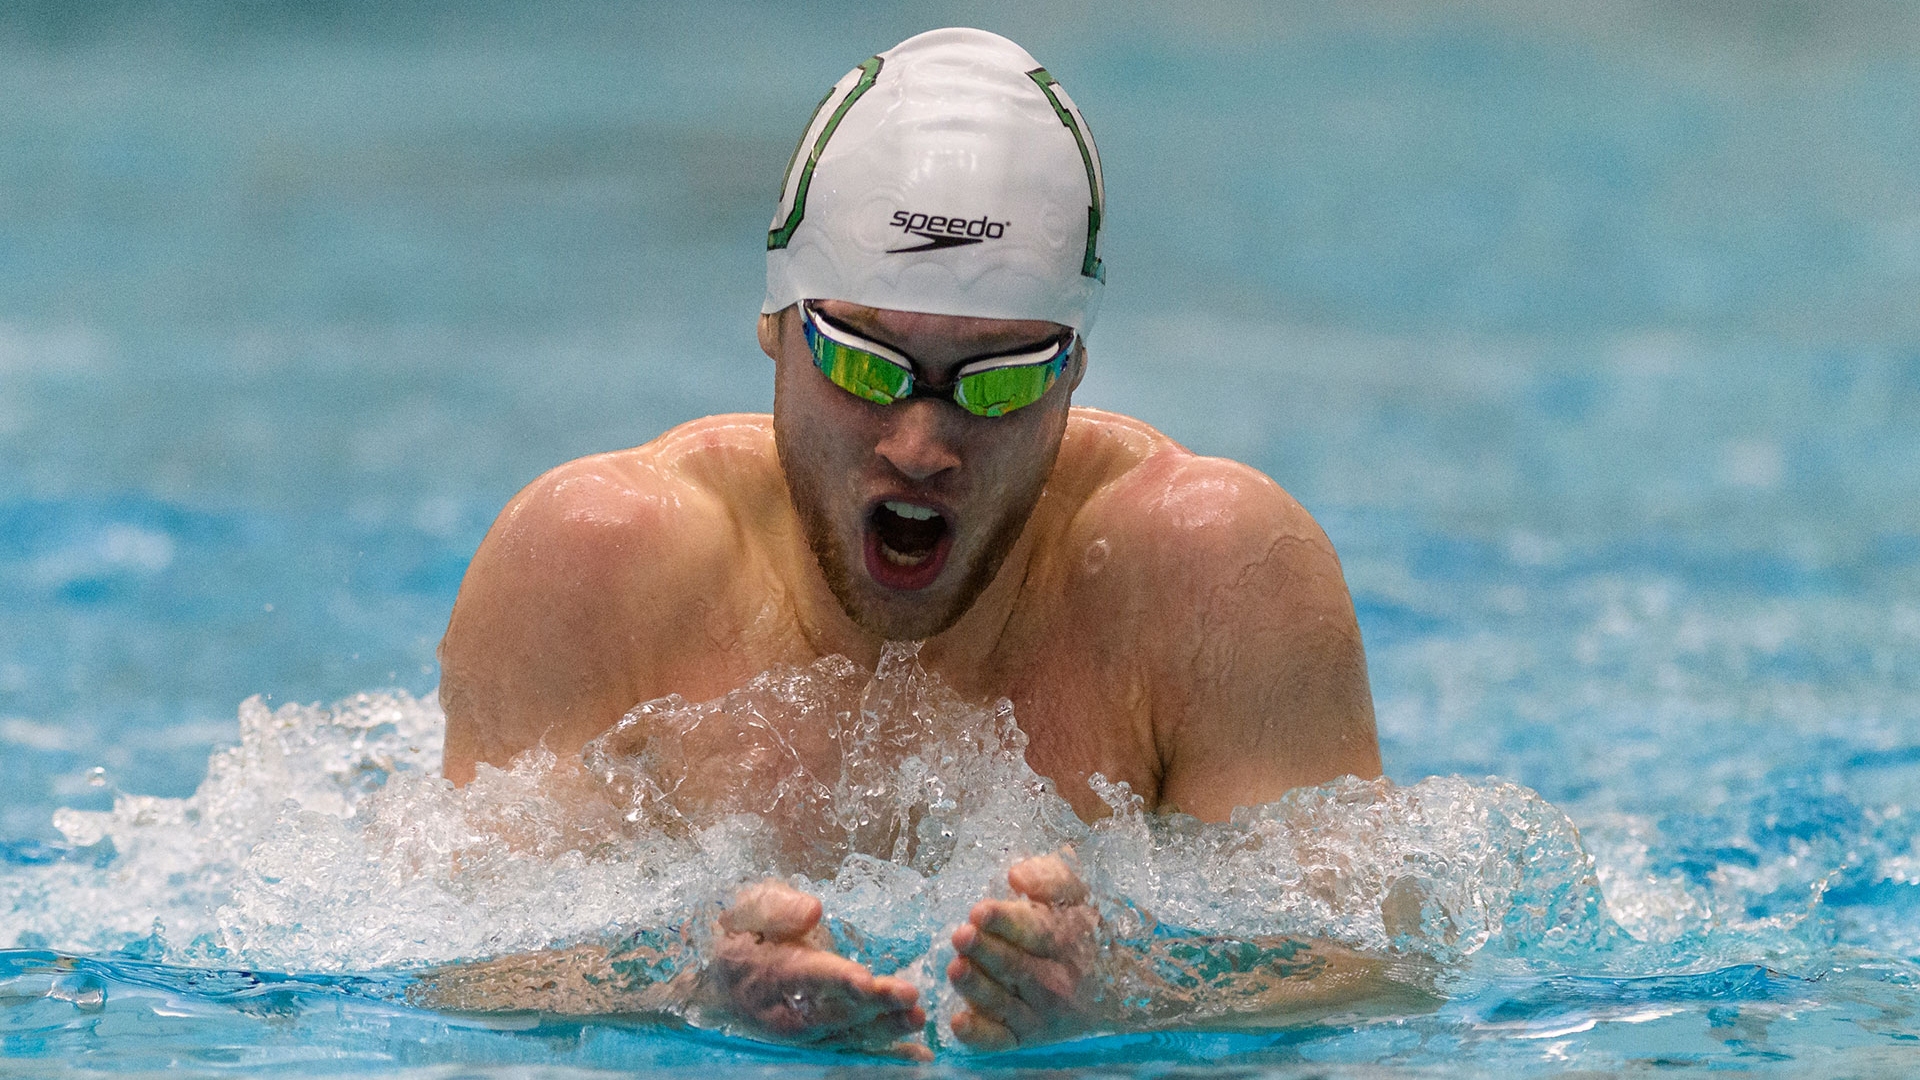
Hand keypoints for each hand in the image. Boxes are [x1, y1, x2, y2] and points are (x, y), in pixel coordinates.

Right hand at [691, 880, 928, 1059]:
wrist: (723, 975)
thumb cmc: (744, 932)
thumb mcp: (750, 907)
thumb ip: (777, 908)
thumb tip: (812, 910)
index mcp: (768, 972)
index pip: (804, 977)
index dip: (835, 979)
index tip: (864, 980)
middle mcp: (785, 1010)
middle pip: (832, 1010)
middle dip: (872, 1005)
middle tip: (909, 996)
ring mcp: (803, 1031)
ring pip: (847, 1033)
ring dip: (885, 1029)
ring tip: (919, 1019)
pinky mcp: (820, 1039)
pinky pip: (853, 1048)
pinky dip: (885, 1053)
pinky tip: (919, 1055)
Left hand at [946, 853, 1102, 1049]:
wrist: (1115, 991)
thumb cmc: (1080, 932)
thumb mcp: (1074, 896)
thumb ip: (1049, 879)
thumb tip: (1017, 876)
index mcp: (1065, 941)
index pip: (1035, 931)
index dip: (1006, 921)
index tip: (980, 911)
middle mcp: (1053, 981)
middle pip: (1015, 967)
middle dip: (986, 951)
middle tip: (961, 935)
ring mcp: (1037, 1013)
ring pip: (1003, 1002)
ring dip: (978, 988)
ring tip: (956, 969)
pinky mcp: (1023, 1038)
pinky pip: (1000, 1040)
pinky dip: (980, 1035)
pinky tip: (958, 1021)